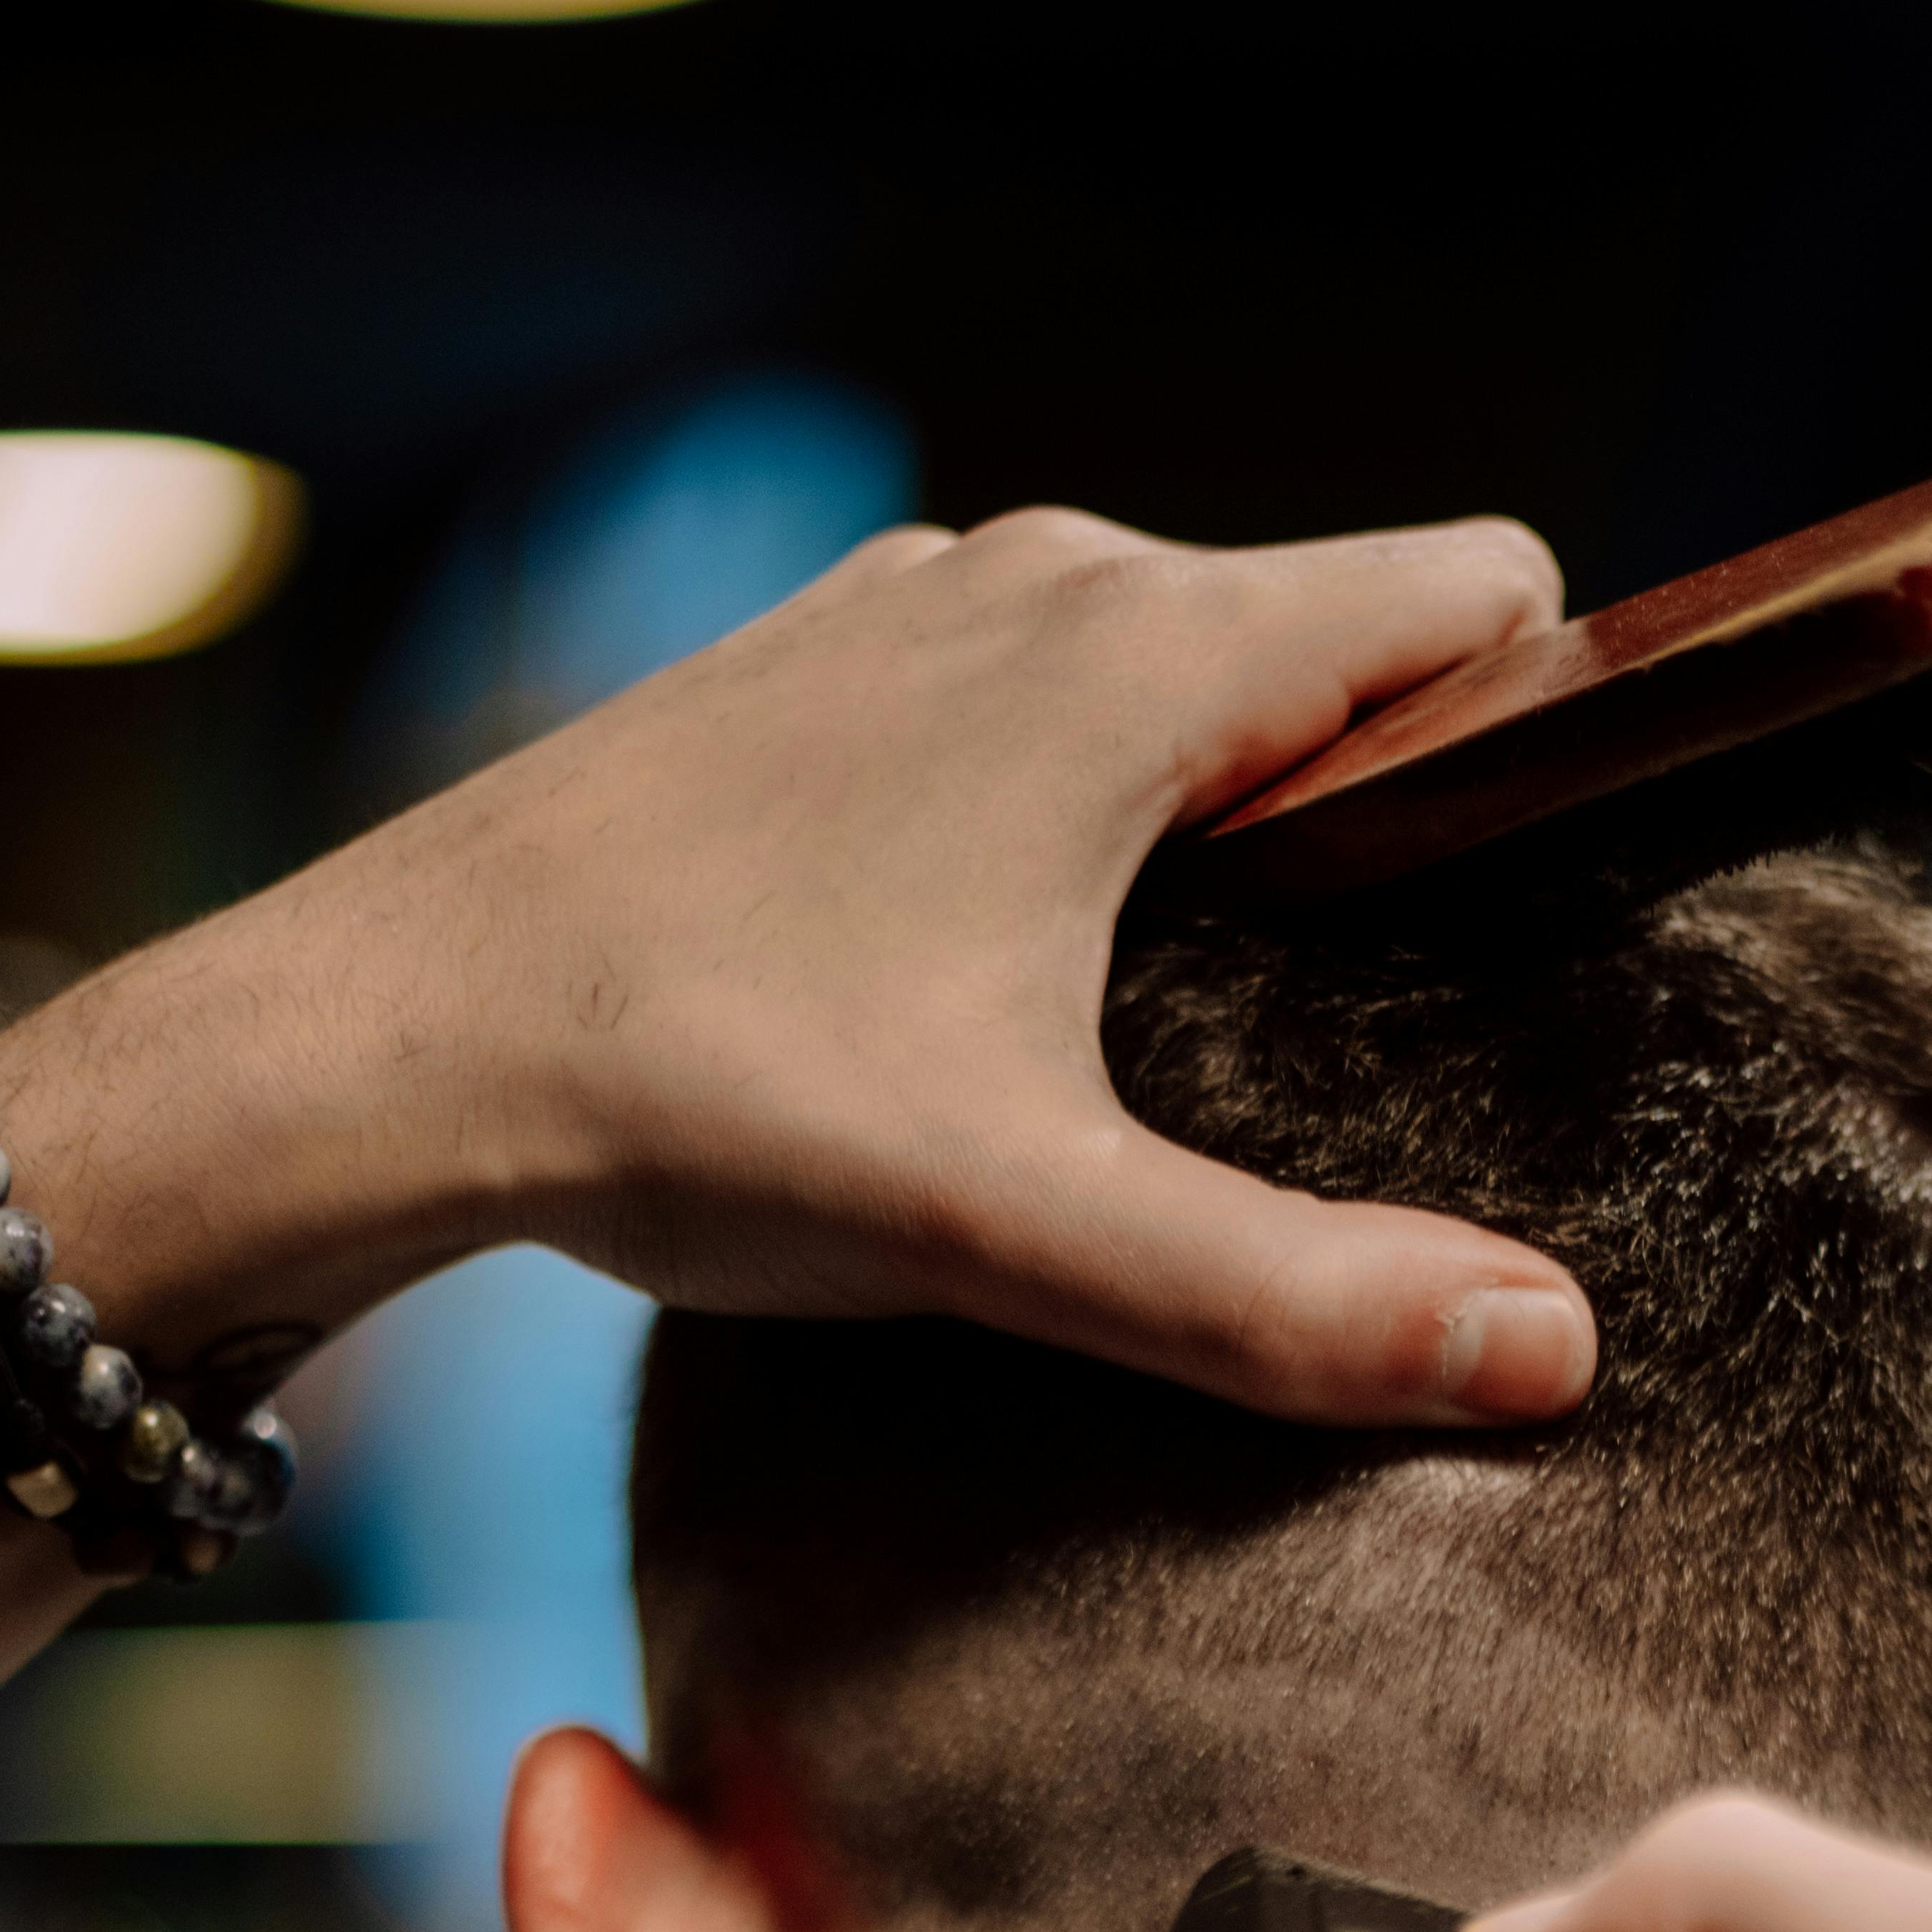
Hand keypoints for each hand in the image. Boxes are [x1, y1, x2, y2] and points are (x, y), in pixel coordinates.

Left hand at [0, 503, 1598, 1772]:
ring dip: (1223, 836)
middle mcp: (1037, 582)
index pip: (1475, 592)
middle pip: (1337, 651)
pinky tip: (1011, 998)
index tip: (1523, 925)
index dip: (1538, 736)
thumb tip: (1544, 1350)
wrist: (387, 1042)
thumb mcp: (1024, 1229)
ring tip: (1185, 1042)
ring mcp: (912, 616)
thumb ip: (1295, 1299)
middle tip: (1363, 1047)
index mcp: (1140, 653)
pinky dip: (1073, 828)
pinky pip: (1031, 718)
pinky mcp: (815, 682)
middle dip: (1387, 820)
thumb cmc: (696, 1098)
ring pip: (1178, 690)